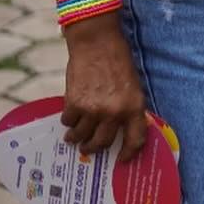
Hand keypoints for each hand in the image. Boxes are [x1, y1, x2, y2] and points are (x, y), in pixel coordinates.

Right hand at [61, 17, 147, 159]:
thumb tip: (121, 129)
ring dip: (77, 138)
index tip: (121, 160)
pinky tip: (69, 117)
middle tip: (89, 149)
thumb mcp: (132, 86)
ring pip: (82, 136)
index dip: (129, 154)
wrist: (97, 43)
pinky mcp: (74, 103)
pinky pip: (68, 122)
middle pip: (103, 143)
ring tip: (74, 137)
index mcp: (134, 107)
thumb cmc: (118, 61)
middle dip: (94, 148)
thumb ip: (127, 108)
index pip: (135, 140)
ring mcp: (93, 110)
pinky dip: (68, 121)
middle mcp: (114, 112)